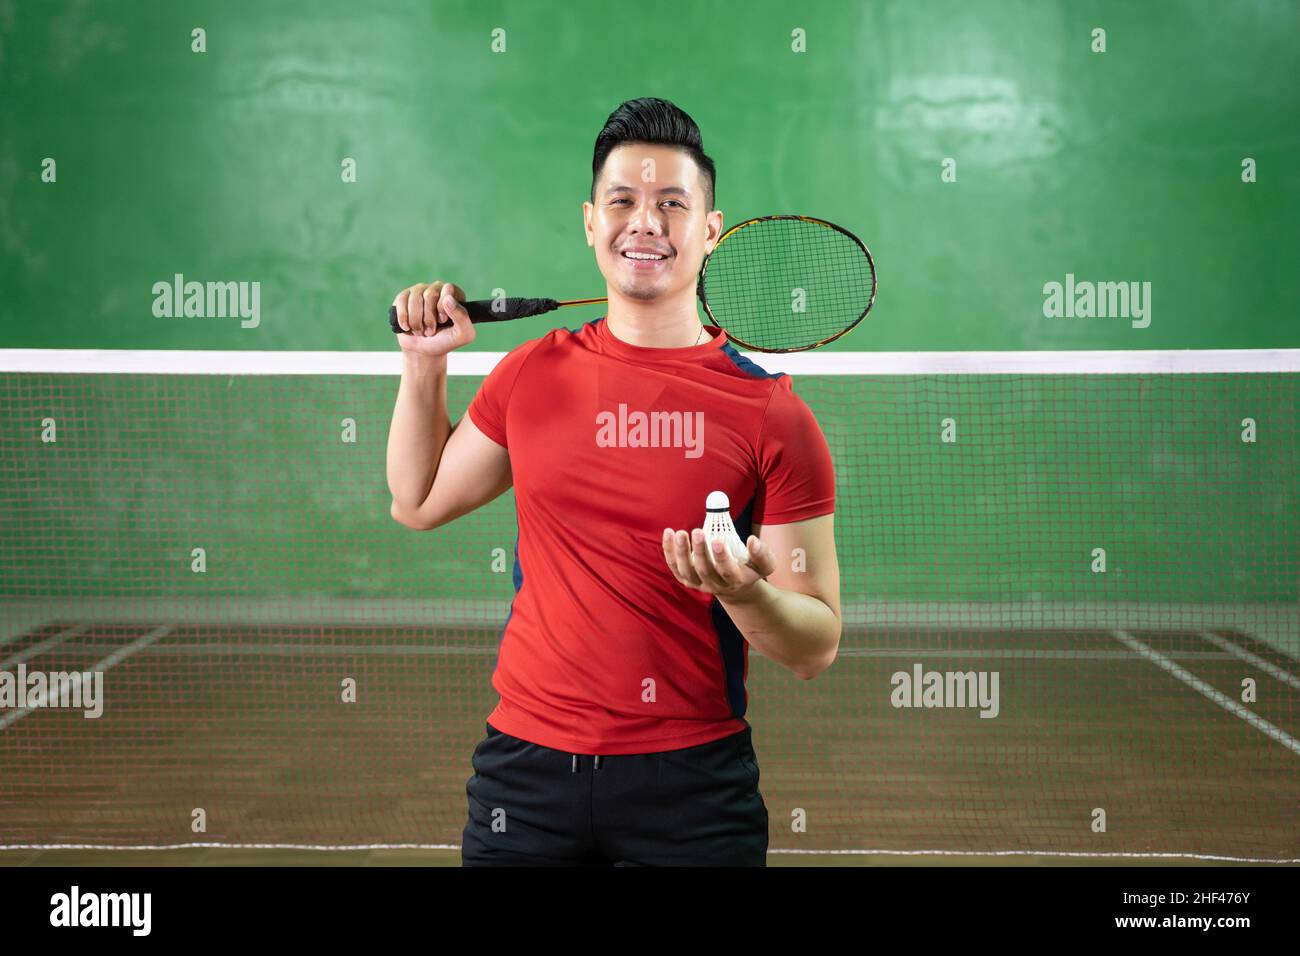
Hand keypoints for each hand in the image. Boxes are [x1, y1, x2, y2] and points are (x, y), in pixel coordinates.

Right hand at [392, 280, 474, 356]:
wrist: (423, 351)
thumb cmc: (445, 341)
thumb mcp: (462, 335)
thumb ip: (463, 317)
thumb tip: (448, 299)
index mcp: (454, 294)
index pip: (448, 289)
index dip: (443, 307)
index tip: (442, 321)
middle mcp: (437, 289)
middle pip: (430, 295)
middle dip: (429, 318)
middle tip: (431, 331)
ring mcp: (419, 291)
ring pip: (415, 299)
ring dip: (416, 321)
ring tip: (420, 331)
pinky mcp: (404, 297)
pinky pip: (401, 301)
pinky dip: (403, 319)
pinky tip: (407, 327)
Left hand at [661, 528, 775, 599]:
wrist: (735, 587)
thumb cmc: (750, 569)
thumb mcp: (763, 565)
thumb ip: (762, 554)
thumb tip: (753, 540)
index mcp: (735, 581)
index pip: (727, 571)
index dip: (721, 557)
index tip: (718, 539)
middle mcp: (715, 585)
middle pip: (704, 571)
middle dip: (700, 551)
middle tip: (697, 531)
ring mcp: (698, 583)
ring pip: (687, 571)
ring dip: (681, 552)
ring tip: (680, 533)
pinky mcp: (686, 579)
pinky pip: (675, 566)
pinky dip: (669, 551)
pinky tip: (669, 532)